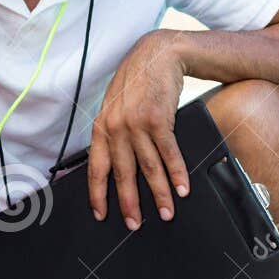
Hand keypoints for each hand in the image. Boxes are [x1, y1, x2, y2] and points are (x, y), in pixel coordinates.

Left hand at [87, 29, 190, 228]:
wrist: (158, 54)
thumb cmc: (138, 80)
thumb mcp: (116, 104)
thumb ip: (113, 130)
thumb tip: (114, 160)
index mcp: (102, 125)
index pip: (96, 167)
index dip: (98, 194)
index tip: (101, 214)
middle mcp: (116, 126)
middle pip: (123, 173)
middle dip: (130, 202)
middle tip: (135, 223)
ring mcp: (137, 123)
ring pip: (148, 167)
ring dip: (159, 193)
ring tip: (165, 212)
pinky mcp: (158, 119)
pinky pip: (168, 153)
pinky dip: (176, 173)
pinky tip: (182, 187)